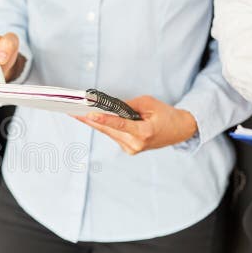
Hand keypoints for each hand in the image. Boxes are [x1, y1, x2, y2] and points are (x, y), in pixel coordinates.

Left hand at [74, 96, 197, 154]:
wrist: (179, 130)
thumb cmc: (166, 115)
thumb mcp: (149, 103)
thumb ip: (128, 106)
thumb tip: (108, 107)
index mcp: (144, 133)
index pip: (120, 125)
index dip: (104, 119)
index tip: (90, 115)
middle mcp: (136, 144)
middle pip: (109, 130)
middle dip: (90, 120)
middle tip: (72, 111)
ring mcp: (132, 149)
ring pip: (109, 133)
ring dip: (94, 123)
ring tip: (77, 113)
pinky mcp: (129, 149)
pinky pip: (114, 135)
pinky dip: (105, 126)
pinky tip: (94, 118)